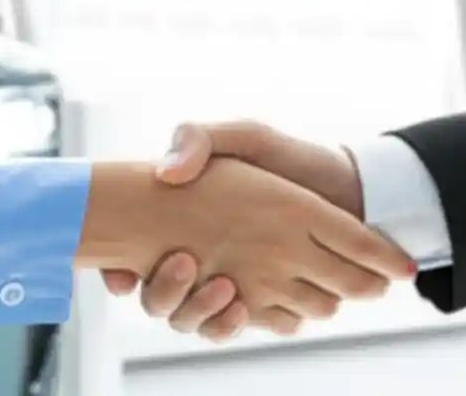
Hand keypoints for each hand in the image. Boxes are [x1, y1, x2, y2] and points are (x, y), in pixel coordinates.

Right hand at [79, 158, 410, 333]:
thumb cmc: (289, 160)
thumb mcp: (244, 137)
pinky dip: (245, 323)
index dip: (114, 271)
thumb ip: (199, 140)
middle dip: (163, 295)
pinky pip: (245, 327)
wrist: (350, 189)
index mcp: (186, 224)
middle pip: (161, 302)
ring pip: (199, 323)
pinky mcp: (269, 305)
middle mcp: (202, 263)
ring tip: (228, 292)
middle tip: (183, 265)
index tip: (119, 274)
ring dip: (205, 314)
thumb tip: (166, 172)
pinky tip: (254, 306)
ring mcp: (235, 288)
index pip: (130, 257)